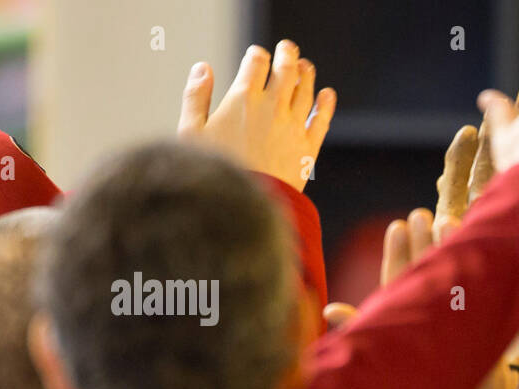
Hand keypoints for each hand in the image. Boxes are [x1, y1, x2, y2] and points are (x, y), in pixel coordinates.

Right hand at [177, 39, 335, 191]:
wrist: (243, 208)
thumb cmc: (213, 171)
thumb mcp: (191, 132)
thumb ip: (195, 96)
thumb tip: (203, 67)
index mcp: (242, 99)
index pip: (256, 62)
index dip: (257, 54)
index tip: (257, 55)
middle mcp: (272, 108)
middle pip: (286, 70)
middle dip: (287, 55)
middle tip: (288, 49)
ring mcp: (292, 127)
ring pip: (306, 91)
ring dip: (307, 75)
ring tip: (306, 67)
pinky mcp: (307, 149)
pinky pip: (321, 120)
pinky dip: (326, 104)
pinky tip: (328, 95)